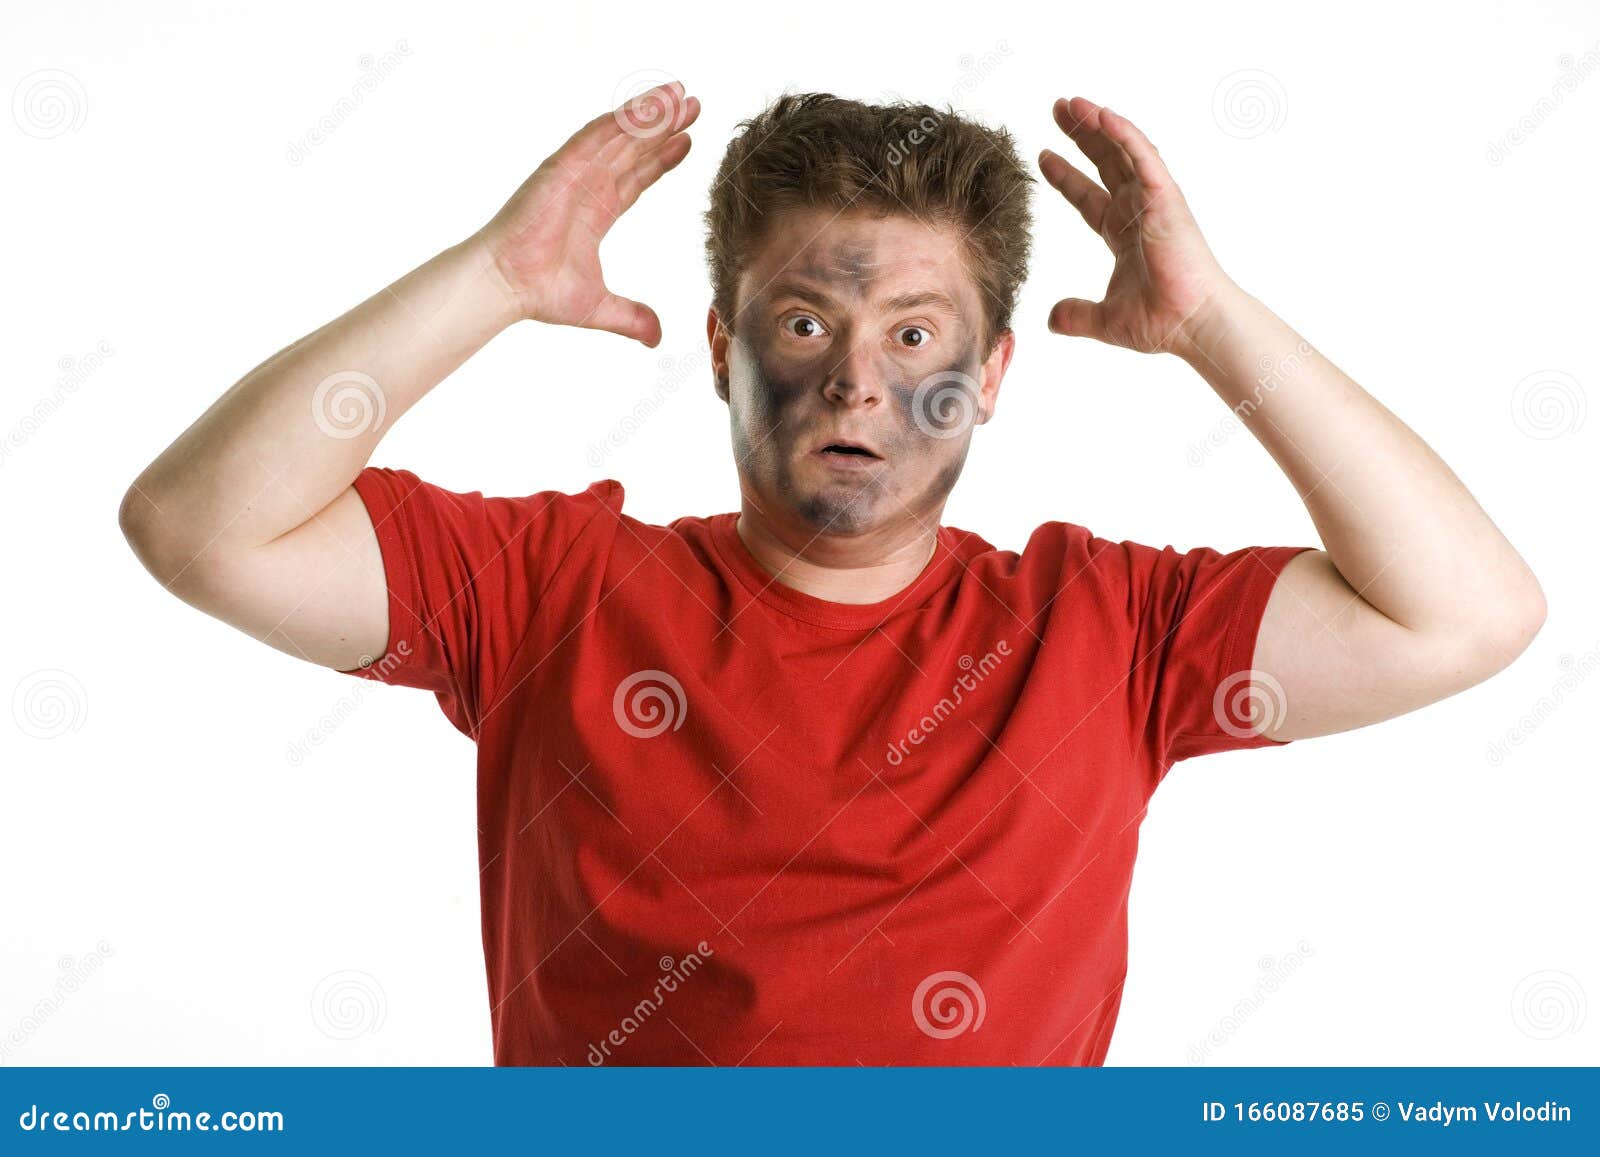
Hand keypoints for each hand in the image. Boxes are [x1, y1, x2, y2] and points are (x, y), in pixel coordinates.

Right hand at [474, 81, 700, 346]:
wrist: (509, 286)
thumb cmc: (541, 292)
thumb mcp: (601, 306)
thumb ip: (632, 318)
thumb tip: (657, 339)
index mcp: (598, 211)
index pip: (637, 177)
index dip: (662, 158)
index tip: (688, 140)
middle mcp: (588, 186)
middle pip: (634, 147)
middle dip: (665, 125)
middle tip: (694, 104)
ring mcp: (575, 173)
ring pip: (620, 134)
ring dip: (650, 112)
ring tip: (680, 94)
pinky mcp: (561, 167)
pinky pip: (597, 135)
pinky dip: (623, 118)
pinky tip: (650, 105)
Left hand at [1039, 96, 1235, 357]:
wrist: (1190, 324)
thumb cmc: (1161, 321)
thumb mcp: (1104, 319)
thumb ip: (1076, 315)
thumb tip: (1050, 321)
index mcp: (1123, 232)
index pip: (1088, 196)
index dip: (1066, 175)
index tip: (1043, 156)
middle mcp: (1138, 210)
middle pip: (1105, 161)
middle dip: (1081, 135)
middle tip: (1058, 109)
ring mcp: (1153, 200)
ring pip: (1122, 150)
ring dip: (1096, 124)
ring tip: (1070, 103)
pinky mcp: (1166, 197)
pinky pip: (1142, 156)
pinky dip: (1123, 133)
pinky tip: (1100, 114)